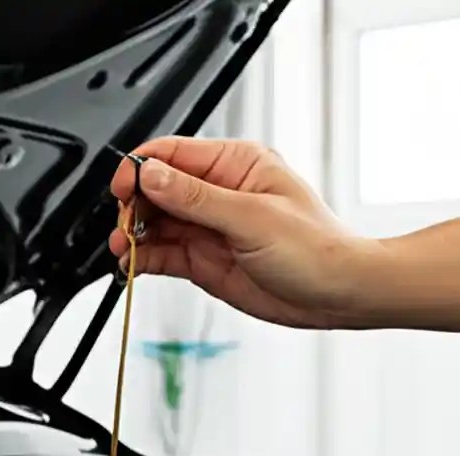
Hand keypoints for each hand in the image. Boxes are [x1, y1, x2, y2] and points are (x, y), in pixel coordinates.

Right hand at [108, 136, 379, 328]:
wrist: (338, 296)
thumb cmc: (316, 250)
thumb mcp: (252, 217)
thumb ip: (196, 197)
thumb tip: (152, 175)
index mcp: (234, 165)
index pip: (172, 155)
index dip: (140, 170)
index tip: (122, 190)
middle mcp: (217, 192)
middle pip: (155, 189)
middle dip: (132, 207)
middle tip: (124, 228)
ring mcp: (206, 226)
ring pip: (153, 222)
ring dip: (132, 235)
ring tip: (123, 250)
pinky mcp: (201, 258)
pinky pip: (160, 253)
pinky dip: (141, 259)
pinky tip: (133, 265)